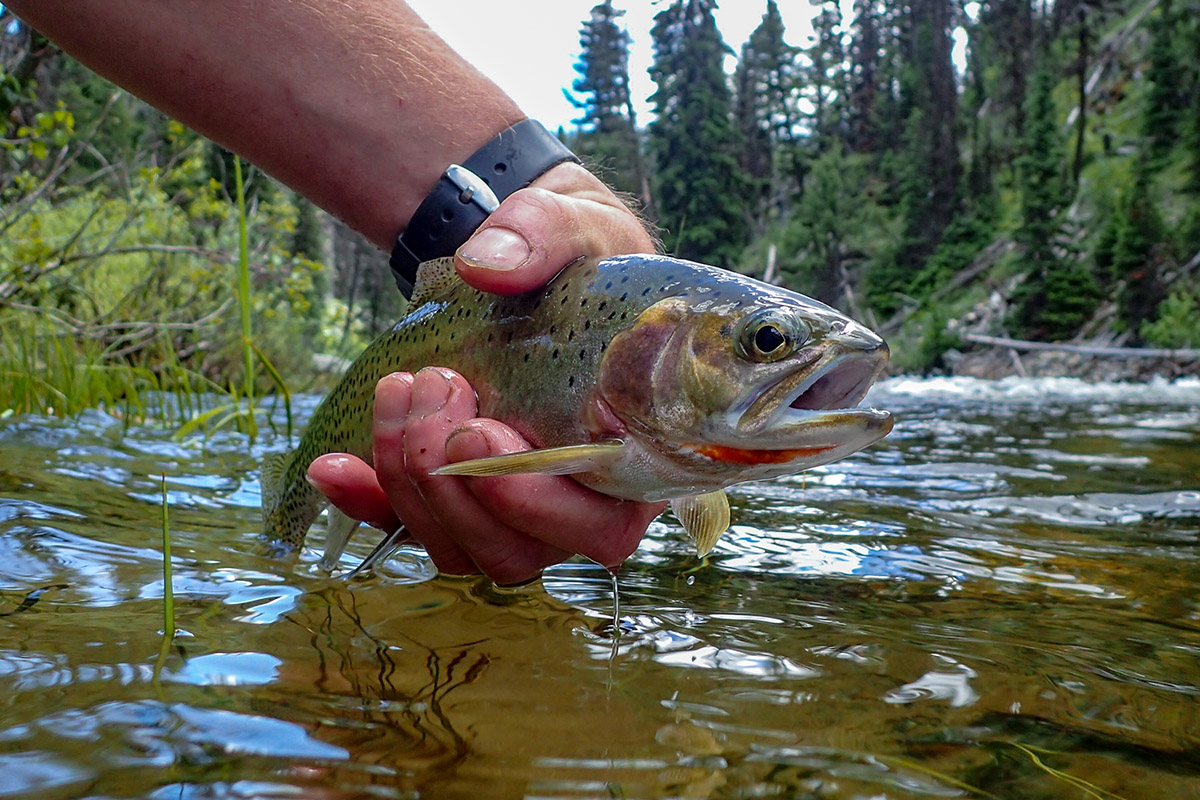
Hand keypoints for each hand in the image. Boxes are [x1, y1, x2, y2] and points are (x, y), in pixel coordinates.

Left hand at [306, 163, 666, 583]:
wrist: (533, 263)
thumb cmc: (580, 258)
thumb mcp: (578, 226)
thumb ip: (545, 238)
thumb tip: (485, 267)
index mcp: (631, 458)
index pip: (602, 528)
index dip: (540, 502)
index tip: (482, 427)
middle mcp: (575, 500)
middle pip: (518, 552)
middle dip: (458, 483)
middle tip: (436, 387)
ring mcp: (510, 508)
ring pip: (459, 550)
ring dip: (410, 482)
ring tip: (397, 390)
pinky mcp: (453, 496)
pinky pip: (405, 530)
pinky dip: (365, 503)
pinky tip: (332, 464)